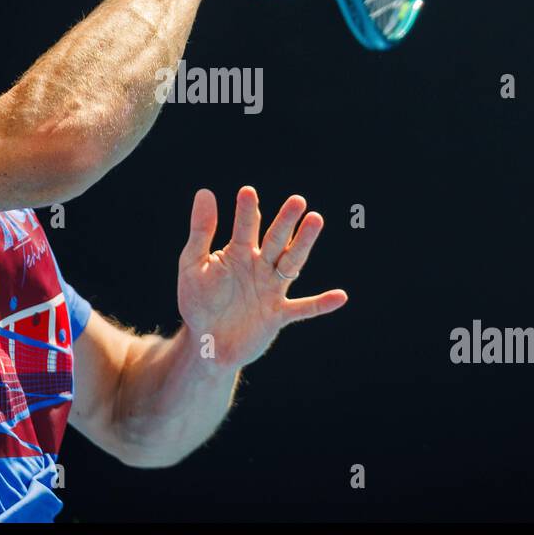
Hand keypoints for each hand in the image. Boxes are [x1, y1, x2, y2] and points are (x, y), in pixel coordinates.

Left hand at [176, 186, 347, 370]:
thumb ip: (201, 231)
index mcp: (239, 252)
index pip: (246, 227)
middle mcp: (260, 266)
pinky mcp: (278, 315)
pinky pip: (303, 309)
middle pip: (276, 240)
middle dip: (286, 221)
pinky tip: (340, 296)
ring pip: (291, 263)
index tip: (247, 192)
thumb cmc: (198, 301)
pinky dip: (321, 304)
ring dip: (303, 244)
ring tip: (316, 220)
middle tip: (297, 201)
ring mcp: (271, 290)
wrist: (206, 343)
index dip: (247, 211)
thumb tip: (205, 191)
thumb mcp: (193, 265)